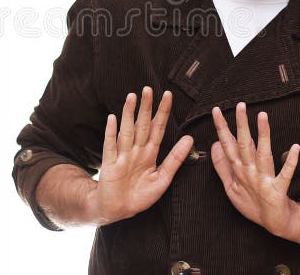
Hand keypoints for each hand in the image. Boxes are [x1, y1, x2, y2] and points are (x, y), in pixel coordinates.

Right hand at [90, 87, 193, 224]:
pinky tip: (112, 119)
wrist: (118, 210)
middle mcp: (136, 151)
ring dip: (128, 114)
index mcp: (150, 153)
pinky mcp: (110, 165)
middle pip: (142, 125)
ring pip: (126, 131)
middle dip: (146, 107)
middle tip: (149, 89)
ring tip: (132, 97)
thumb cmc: (140, 195)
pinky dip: (111, 133)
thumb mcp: (163, 178)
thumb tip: (190, 139)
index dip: (163, 112)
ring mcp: (122, 156)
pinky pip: (110, 146)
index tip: (168, 95)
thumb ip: (175, 159)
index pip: (158, 128)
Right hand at [211, 103, 299, 238]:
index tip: (217, 110)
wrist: (275, 223)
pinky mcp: (277, 190)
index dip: (221, 128)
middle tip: (240, 105)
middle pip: (243, 145)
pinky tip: (295, 147)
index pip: (227, 145)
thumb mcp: (231, 187)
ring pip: (262, 154)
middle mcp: (249, 173)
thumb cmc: (253, 203)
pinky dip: (290, 162)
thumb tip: (214, 145)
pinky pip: (285, 174)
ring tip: (263, 116)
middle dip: (241, 125)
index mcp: (237, 170)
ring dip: (263, 136)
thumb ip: (222, 166)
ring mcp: (263, 180)